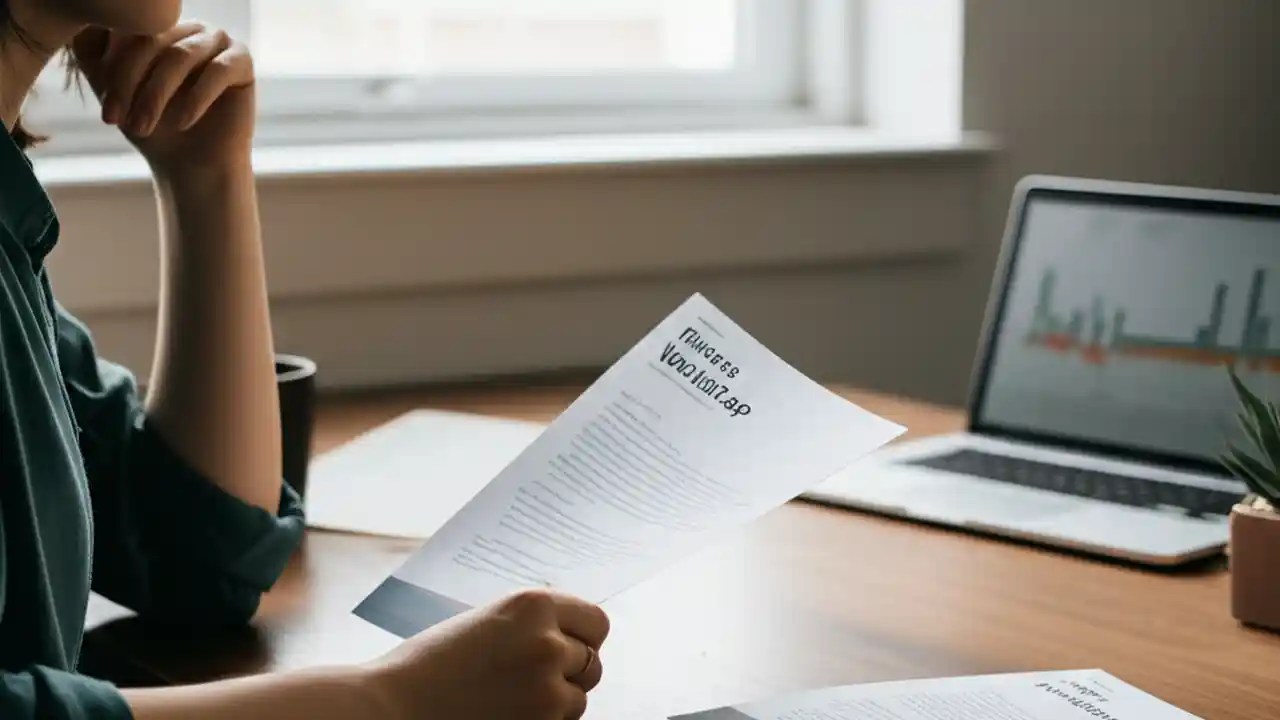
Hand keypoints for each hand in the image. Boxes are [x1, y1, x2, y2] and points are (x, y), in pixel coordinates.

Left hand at [71, 22, 255, 177]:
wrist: (192, 165)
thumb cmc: (153, 127)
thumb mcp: (113, 89)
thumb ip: (94, 55)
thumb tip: (79, 25)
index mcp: (156, 27)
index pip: (127, 31)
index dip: (113, 71)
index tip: (107, 113)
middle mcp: (187, 27)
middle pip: (151, 41)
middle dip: (130, 84)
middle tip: (119, 124)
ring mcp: (217, 41)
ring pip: (180, 56)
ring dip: (156, 96)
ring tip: (143, 128)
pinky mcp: (243, 61)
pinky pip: (217, 71)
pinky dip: (196, 99)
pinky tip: (184, 123)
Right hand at [366, 589, 609, 719]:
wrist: (394, 708)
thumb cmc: (430, 663)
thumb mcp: (485, 621)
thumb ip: (530, 622)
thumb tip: (568, 631)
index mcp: (533, 606)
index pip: (595, 621)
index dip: (583, 635)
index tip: (571, 643)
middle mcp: (548, 644)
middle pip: (592, 660)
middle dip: (570, 669)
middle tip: (537, 674)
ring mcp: (547, 690)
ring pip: (579, 697)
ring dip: (558, 699)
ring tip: (514, 696)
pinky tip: (509, 712)